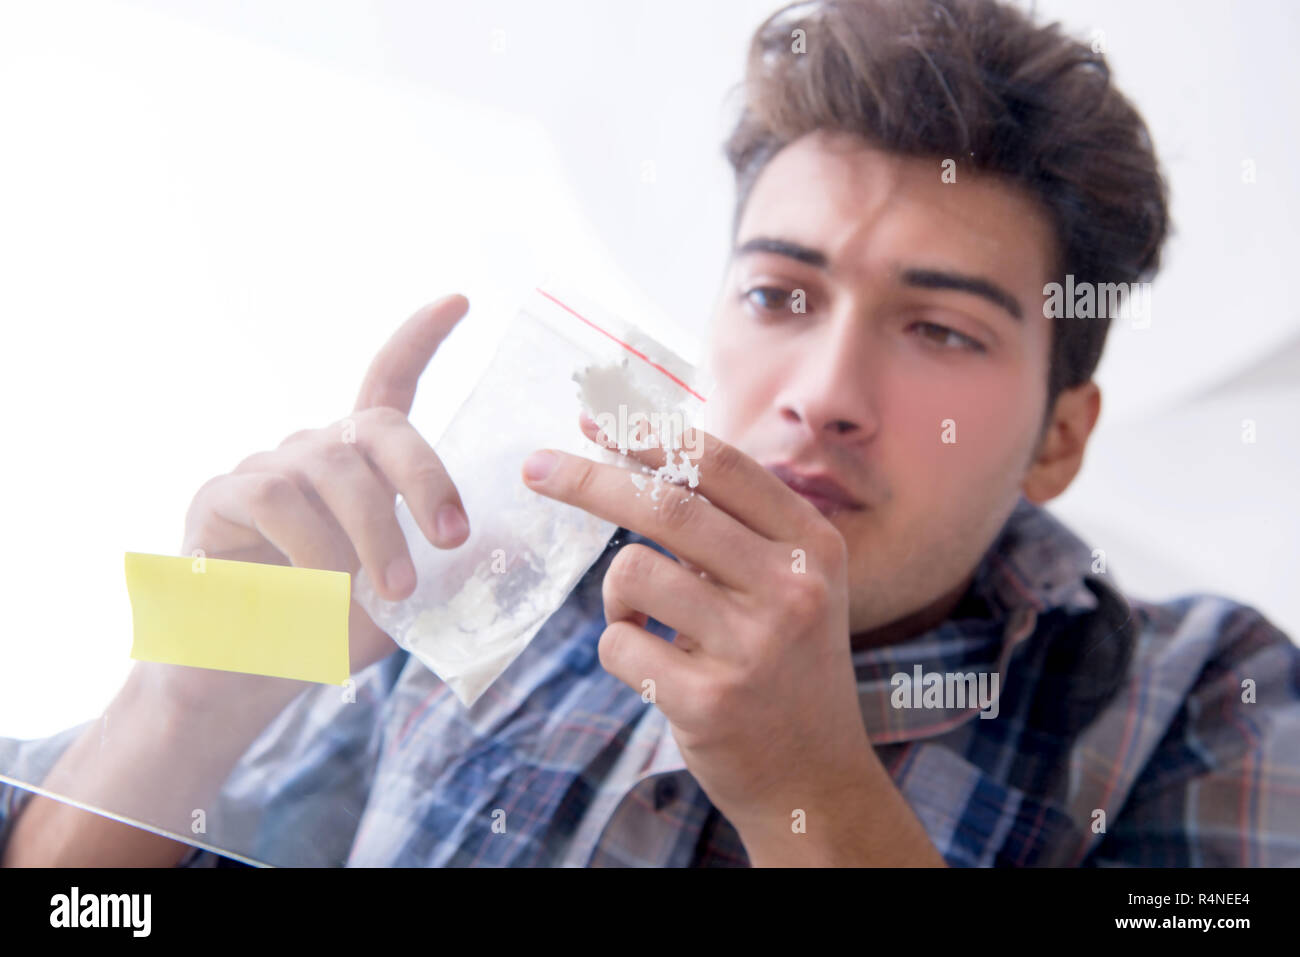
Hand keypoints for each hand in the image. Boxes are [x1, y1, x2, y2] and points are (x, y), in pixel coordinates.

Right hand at [143, 294, 473, 712]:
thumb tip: (483, 555)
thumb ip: (427, 569)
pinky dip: (311, 550)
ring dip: (372, 532)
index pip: (387, 381)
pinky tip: (321, 593)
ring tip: (392, 593)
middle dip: (426, 477)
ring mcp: (264, 467)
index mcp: (359, 465)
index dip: (421, 340)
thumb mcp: (397, 601)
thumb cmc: (327, 628)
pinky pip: (276, 501)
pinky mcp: (220, 498)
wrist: (242, 676)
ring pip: (331, 468)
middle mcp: (313, 450)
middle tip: (451, 540)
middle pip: (377, 424)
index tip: (459, 301)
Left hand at [521, 415, 875, 849]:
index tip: (594, 421)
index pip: (720, 466)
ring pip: (633, 574)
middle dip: (589, 479)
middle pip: (667, 506)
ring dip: (615, 594)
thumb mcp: (789, 585)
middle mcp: (792, 588)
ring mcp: (753, 648)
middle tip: (535, 467)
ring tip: (643, 621)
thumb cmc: (785, 667)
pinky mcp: (711, 702)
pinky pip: (620, 646)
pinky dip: (620, 648)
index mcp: (812, 545)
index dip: (649, 435)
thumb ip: (732, 528)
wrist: (815, 781)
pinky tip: (657, 670)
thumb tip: (637, 455)